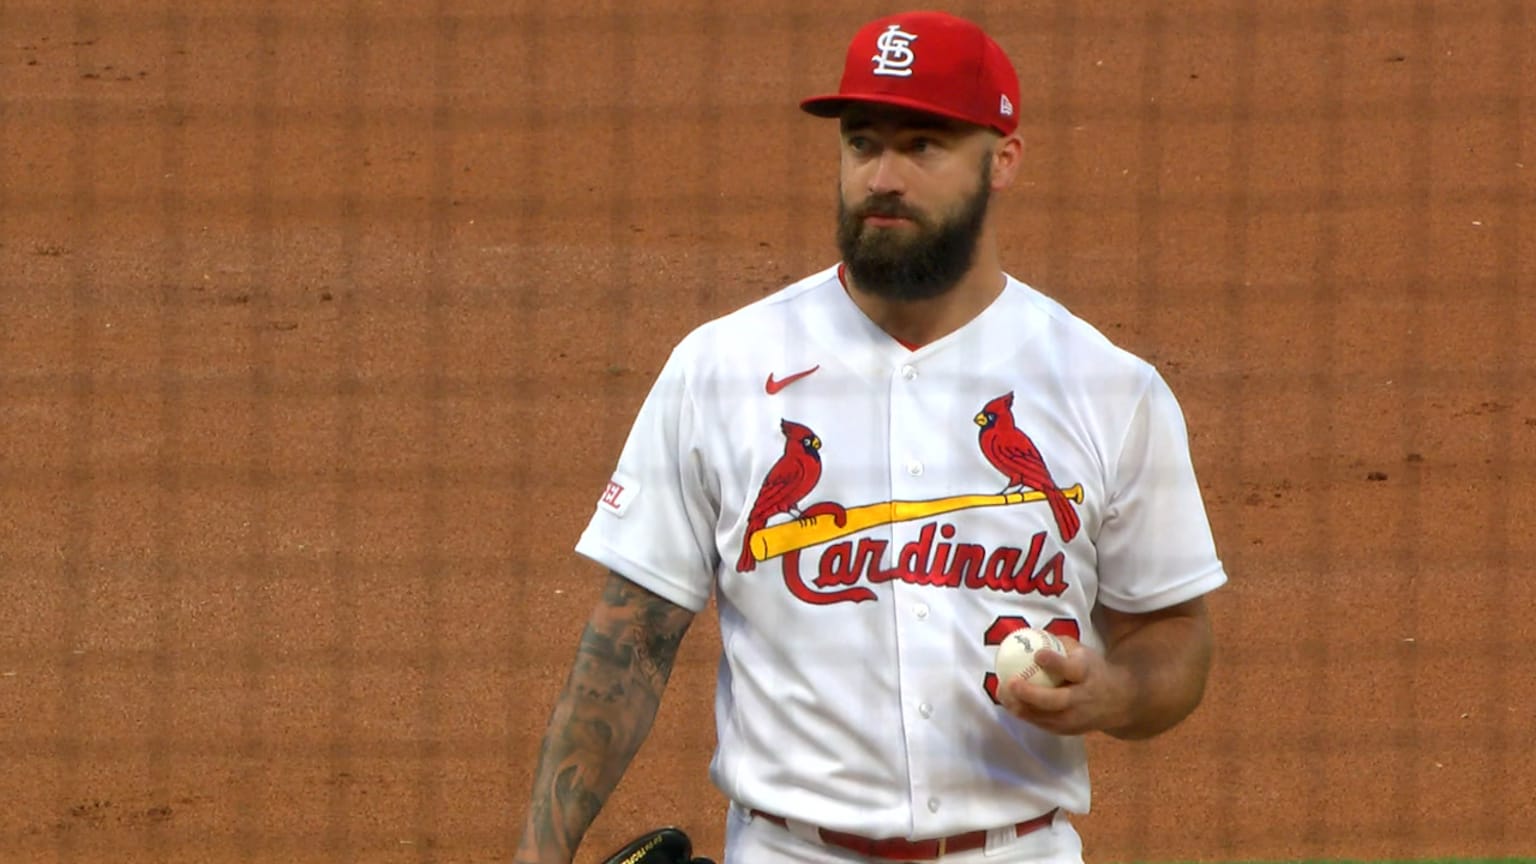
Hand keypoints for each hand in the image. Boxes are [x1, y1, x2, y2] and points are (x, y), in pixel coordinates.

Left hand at [998, 636, 1134, 735]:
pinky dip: (1023, 713)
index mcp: (1087, 674)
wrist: (1118, 702)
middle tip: (1010, 683)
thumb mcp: (1084, 652)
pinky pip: (1040, 723)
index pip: (1071, 670)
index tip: (1038, 655)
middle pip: (1054, 700)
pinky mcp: (1066, 731)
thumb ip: (1060, 644)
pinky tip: (1009, 702)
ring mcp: (1074, 719)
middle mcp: (1081, 699)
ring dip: (1019, 705)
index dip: (1054, 663)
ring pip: (1043, 717)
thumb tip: (1031, 635)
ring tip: (1002, 692)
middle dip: (1030, 693)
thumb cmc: (1093, 671)